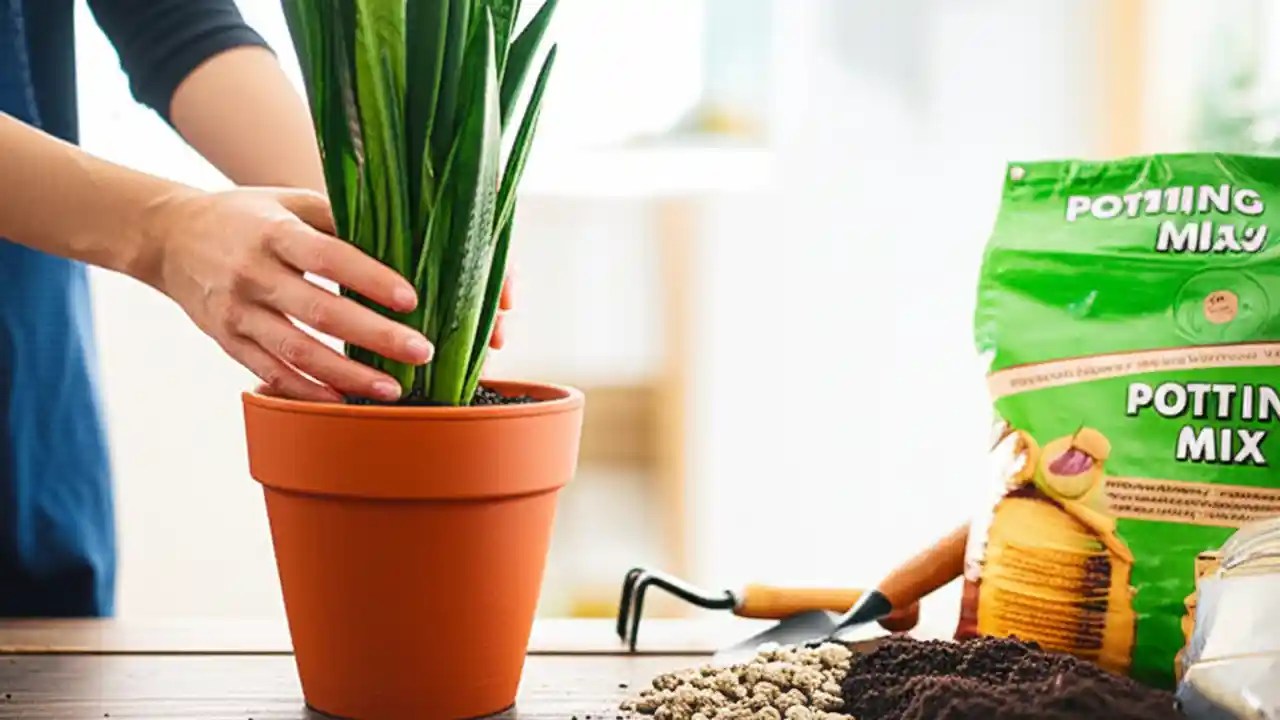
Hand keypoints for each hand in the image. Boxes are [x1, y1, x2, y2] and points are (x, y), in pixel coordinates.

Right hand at [136, 187, 431, 402]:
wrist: (168, 237)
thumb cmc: (246, 216)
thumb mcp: (288, 201)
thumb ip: (336, 217)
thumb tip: (397, 237)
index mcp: (274, 233)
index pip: (328, 257)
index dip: (370, 280)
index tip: (411, 300)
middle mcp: (253, 274)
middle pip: (320, 312)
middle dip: (375, 336)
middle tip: (420, 352)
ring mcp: (237, 312)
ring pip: (297, 352)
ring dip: (348, 375)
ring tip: (392, 388)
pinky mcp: (227, 341)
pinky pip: (270, 371)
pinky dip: (306, 390)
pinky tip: (343, 400)